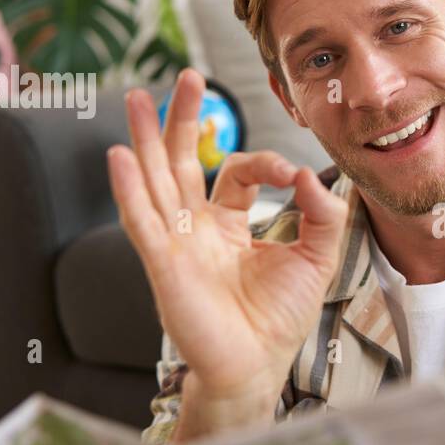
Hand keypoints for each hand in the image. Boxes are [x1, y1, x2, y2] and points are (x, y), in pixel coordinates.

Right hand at [107, 69, 347, 435]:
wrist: (257, 367)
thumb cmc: (279, 318)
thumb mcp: (317, 258)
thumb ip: (323, 215)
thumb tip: (312, 176)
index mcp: (227, 226)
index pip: (235, 174)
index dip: (263, 163)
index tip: (292, 173)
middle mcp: (195, 229)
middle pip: (181, 162)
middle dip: (182, 120)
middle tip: (187, 77)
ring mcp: (175, 243)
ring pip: (155, 180)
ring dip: (145, 139)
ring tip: (138, 98)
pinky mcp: (162, 265)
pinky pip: (141, 221)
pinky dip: (129, 188)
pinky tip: (121, 155)